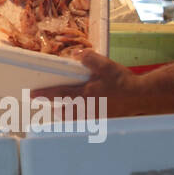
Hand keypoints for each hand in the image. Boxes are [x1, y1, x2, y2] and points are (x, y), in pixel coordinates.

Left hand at [33, 50, 152, 117]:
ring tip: (60, 111)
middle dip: (54, 109)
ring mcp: (96, 116)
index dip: (45, 94)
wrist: (141, 97)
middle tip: (45, 105)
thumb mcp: (106, 65)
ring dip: (66, 115)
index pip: (60, 94)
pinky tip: (82, 114)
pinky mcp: (104, 119)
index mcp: (85, 95)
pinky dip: (80, 118)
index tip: (32, 95)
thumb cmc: (123, 81)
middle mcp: (88, 108)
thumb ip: (90, 58)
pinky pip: (87, 121)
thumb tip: (76, 54)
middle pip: (64, 112)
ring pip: (75, 118)